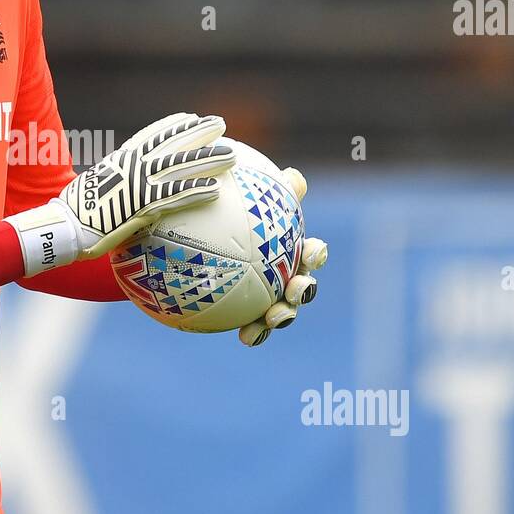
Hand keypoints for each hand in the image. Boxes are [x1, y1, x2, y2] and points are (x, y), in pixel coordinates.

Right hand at [5, 113, 235, 275]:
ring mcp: (137, 183)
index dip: (172, 125)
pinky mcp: (141, 204)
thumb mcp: (94, 193)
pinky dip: (196, 191)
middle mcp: (131, 165)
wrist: (65, 226)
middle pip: (172, 143)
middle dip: (198, 132)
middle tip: (220, 124)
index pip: (151, 135)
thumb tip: (122, 198)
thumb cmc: (75, 216)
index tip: (189, 117)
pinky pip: (175, 196)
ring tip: (231, 155)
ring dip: (207, 159)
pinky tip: (216, 190)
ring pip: (180, 166)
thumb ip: (114, 190)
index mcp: (120, 159)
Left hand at [238, 165, 327, 346]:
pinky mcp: (251, 316)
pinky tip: (245, 337)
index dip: (315, 252)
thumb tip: (294, 176)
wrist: (198, 245)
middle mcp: (286, 275)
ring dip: (285, 316)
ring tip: (272, 318)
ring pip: (286, 311)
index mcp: (289, 249)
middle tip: (295, 289)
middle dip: (305, 289)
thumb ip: (269, 192)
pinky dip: (257, 333)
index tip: (310, 250)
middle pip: (304, 284)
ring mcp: (270, 298)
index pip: (310, 250)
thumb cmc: (225, 220)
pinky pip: (257, 327)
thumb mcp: (245, 203)